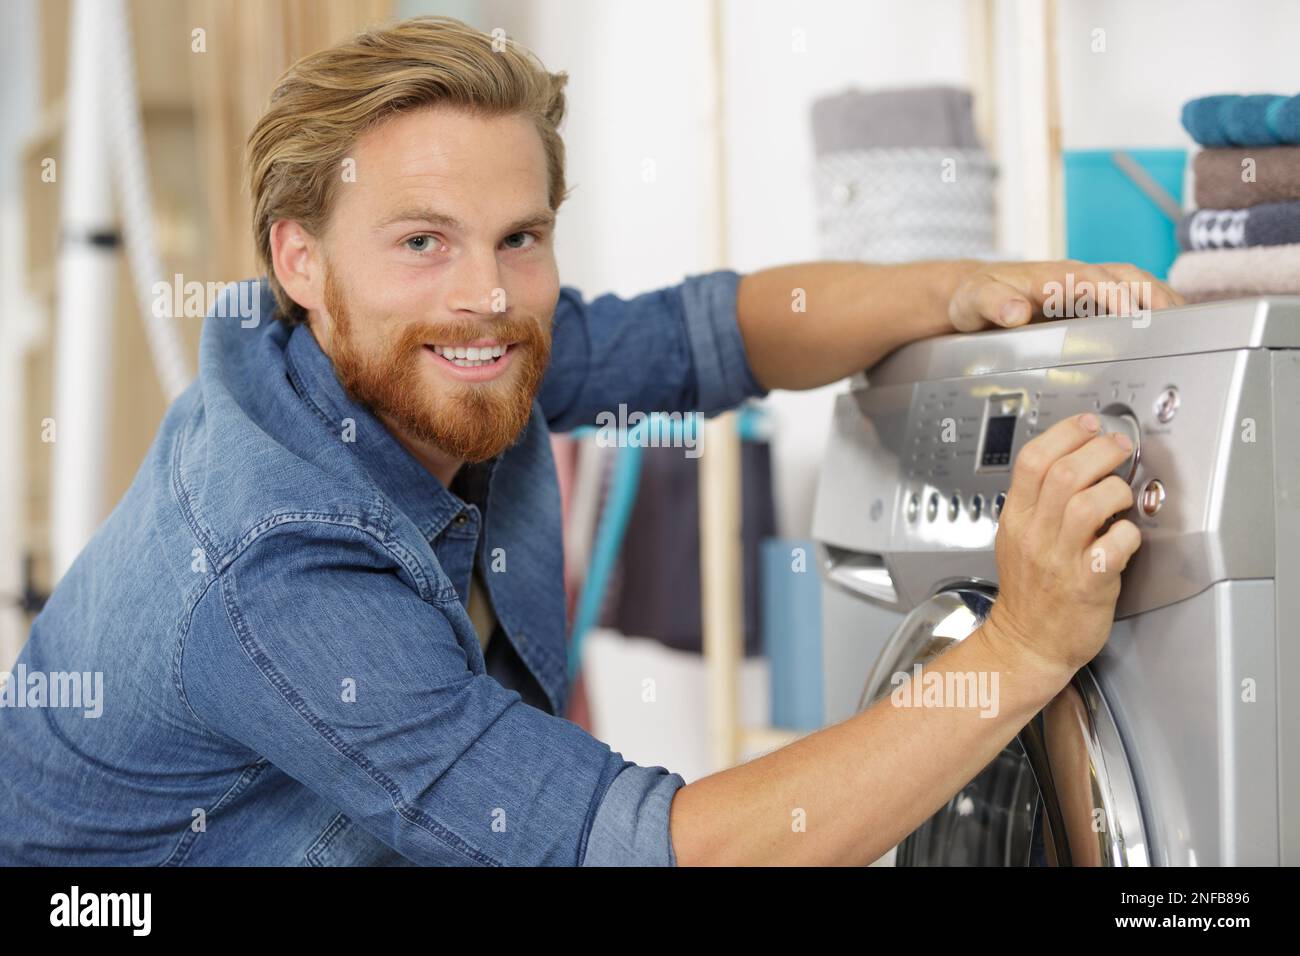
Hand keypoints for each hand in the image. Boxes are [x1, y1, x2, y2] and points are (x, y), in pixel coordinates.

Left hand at [948, 260, 1184, 333]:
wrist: (974, 294)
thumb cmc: (976, 296)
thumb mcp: (974, 302)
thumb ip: (992, 303)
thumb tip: (1014, 311)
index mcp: (1053, 277)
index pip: (1093, 280)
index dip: (1117, 295)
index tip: (1135, 313)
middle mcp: (1076, 277)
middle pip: (1127, 277)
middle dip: (1156, 295)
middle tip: (1182, 320)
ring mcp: (1087, 287)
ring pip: (1135, 285)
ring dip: (1163, 300)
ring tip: (1190, 325)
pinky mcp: (1093, 299)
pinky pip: (1131, 297)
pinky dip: (1154, 307)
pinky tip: (1171, 328)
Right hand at [980, 412, 1141, 682]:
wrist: (1027, 643)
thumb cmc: (1028, 593)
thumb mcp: (1016, 539)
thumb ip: (1038, 503)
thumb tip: (1074, 463)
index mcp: (1015, 519)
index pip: (1032, 460)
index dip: (1065, 433)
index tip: (1088, 424)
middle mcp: (1035, 535)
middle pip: (1064, 473)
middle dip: (1099, 451)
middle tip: (1117, 448)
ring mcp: (1060, 559)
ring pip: (1090, 503)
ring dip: (1115, 490)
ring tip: (1122, 494)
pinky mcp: (1088, 583)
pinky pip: (1116, 544)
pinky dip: (1128, 533)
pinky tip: (1125, 535)